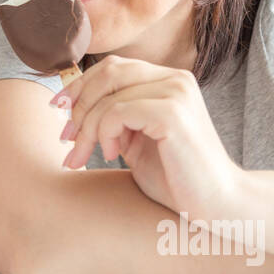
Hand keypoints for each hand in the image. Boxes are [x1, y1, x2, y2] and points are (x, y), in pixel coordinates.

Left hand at [52, 56, 239, 216]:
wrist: (216, 206)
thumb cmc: (176, 179)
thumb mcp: (136, 140)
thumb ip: (114, 117)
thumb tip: (69, 104)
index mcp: (169, 80)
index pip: (112, 67)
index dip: (79, 86)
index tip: (57, 110)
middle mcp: (176, 78)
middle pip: (107, 73)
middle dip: (78, 106)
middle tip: (68, 140)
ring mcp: (177, 92)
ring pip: (108, 95)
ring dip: (87, 128)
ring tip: (86, 156)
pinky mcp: (173, 113)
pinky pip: (117, 112)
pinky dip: (104, 133)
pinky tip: (112, 154)